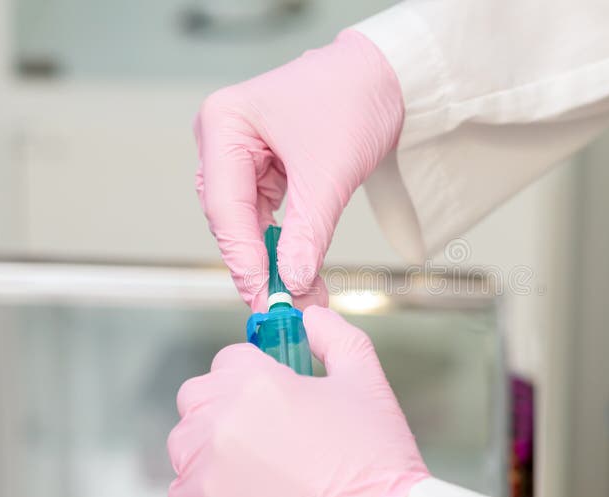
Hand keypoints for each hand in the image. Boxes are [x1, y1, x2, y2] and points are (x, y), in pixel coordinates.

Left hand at [167, 307, 428, 496]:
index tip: (273, 389)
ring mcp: (203, 473)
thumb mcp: (366, 383)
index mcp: (255, 385)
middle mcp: (219, 424)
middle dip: (227, 403)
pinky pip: (186, 488)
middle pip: (198, 396)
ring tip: (263, 465)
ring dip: (214, 445)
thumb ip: (335, 338)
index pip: (230, 358)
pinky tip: (253, 495)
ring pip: (187, 443)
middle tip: (267, 427)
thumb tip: (313, 318)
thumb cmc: (374, 464)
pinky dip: (210, 490)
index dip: (256, 371)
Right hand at [193, 30, 403, 310]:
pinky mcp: (264, 165)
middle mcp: (223, 136)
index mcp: (224, 123)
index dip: (243, 258)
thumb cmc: (354, 101)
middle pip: (231, 216)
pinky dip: (284, 241)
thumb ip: (308, 232)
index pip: (225, 205)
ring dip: (273, 257)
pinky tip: (300, 269)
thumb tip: (294, 281)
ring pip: (248, 220)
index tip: (263, 296)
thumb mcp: (329, 174)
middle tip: (281, 305)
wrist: (384, 78)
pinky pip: (267, 213)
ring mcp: (241, 151)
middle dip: (259, 262)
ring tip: (300, 295)